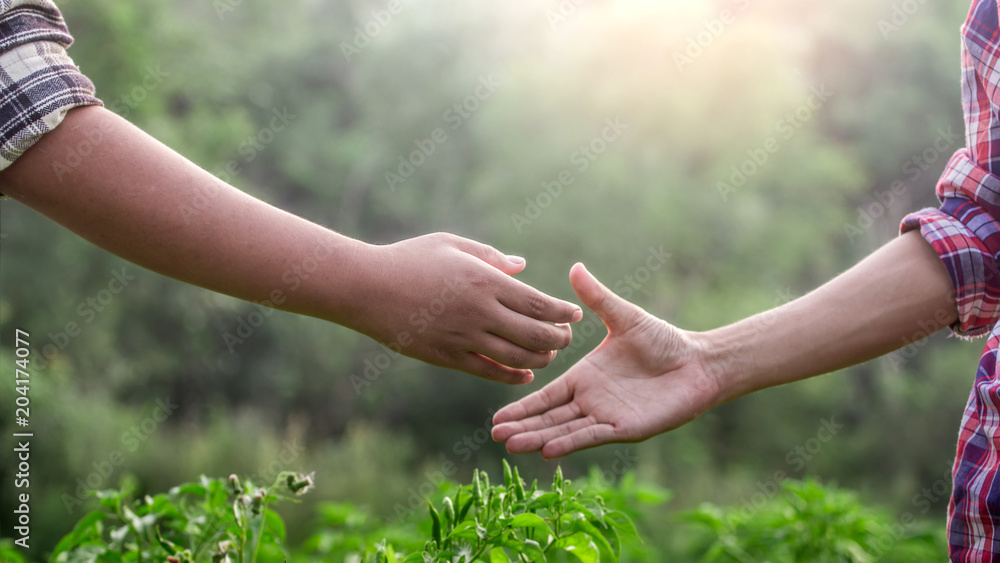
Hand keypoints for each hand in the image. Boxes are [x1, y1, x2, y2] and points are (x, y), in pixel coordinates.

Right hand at [354, 233, 583, 383]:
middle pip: (535, 335)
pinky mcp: (446, 357)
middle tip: (565, 338)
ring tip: (548, 355)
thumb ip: (491, 256)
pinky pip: (488, 373)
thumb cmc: (409, 259)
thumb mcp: (451, 244)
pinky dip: (512, 376)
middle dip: (558, 339)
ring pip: (516, 359)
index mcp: (485, 281)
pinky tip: (524, 374)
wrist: (366, 288)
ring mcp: (463, 338)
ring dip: (540, 360)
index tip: (574, 314)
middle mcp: (479, 313)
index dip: (563, 312)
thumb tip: (522, 266)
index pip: (539, 304)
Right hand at [491, 263, 721, 457]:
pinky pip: (592, 437)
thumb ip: (598, 298)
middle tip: (493, 434)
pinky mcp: (625, 429)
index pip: (546, 395)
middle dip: (522, 426)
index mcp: (585, 377)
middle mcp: (590, 400)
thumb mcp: (624, 318)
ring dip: (539, 438)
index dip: (522, 406)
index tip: (496, 417)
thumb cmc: (663, 341)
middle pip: (549, 417)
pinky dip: (570, 443)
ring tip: (511, 445)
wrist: (697, 362)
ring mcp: (606, 416)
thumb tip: (576, 267)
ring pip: (565, 430)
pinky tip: (549, 450)